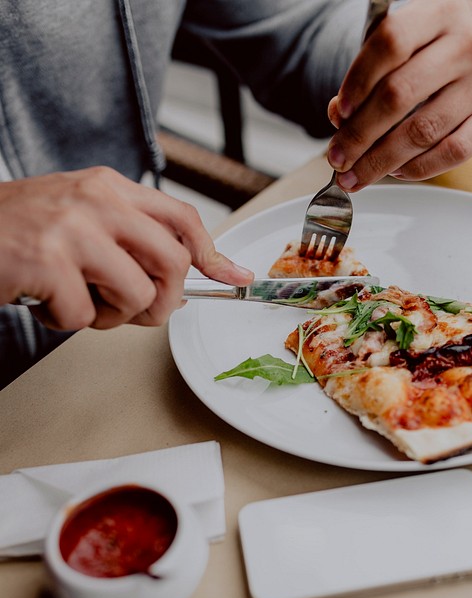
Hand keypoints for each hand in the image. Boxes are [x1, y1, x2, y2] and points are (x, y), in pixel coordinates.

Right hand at [0, 167, 253, 329]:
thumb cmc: (16, 231)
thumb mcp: (78, 217)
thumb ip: (127, 239)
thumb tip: (178, 282)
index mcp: (108, 187)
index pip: (181, 218)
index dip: (213, 254)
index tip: (235, 277)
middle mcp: (96, 201)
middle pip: (172, 263)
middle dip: (163, 302)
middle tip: (135, 312)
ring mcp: (72, 229)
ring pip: (137, 296)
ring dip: (110, 317)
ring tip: (76, 300)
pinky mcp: (48, 262)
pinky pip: (83, 316)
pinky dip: (63, 322)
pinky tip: (41, 301)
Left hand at [326, 0, 471, 187]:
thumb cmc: (436, 42)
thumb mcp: (404, 40)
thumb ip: (370, 73)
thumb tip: (340, 118)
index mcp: (440, 12)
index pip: (391, 44)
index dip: (359, 82)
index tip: (339, 113)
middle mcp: (468, 43)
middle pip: (401, 95)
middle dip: (360, 135)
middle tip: (337, 159)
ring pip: (424, 131)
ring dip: (382, 161)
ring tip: (358, 174)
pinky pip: (453, 152)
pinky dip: (418, 168)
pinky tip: (396, 171)